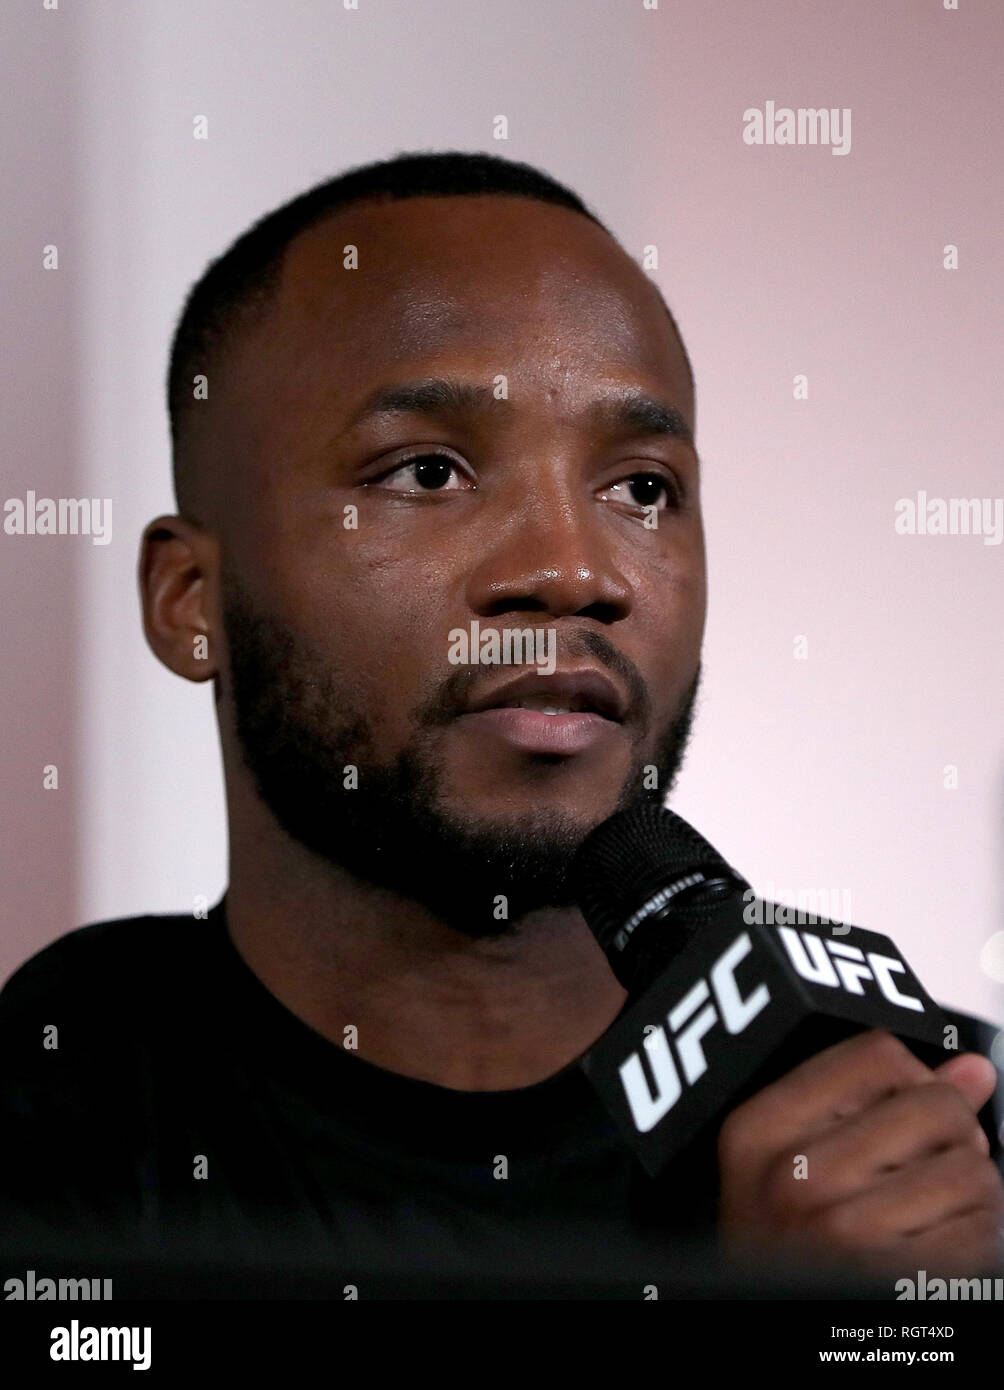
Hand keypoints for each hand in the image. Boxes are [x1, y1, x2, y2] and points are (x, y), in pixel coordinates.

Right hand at [716, 1029, 1002, 1277]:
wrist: (774, 1323)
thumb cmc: (784, 1248)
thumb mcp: (790, 1163)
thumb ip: (874, 1101)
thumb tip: (970, 1068)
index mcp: (762, 1132)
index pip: (876, 1056)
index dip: (912, 1079)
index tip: (909, 1111)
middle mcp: (796, 1178)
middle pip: (935, 1105)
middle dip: (951, 1135)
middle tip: (928, 1168)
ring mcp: (845, 1233)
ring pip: (972, 1170)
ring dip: (970, 1191)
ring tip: (931, 1212)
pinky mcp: (896, 1280)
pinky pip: (983, 1231)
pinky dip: (977, 1236)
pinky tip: (941, 1244)